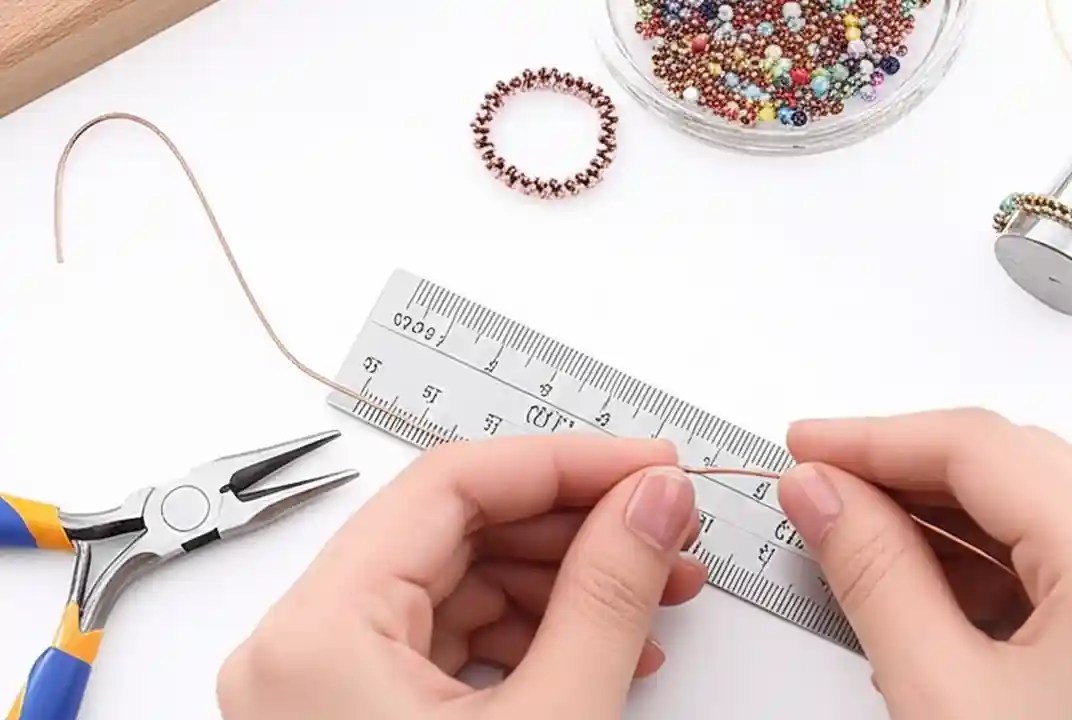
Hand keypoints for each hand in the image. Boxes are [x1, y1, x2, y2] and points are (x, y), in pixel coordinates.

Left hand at [216, 435, 705, 719]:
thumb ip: (606, 597)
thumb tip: (652, 503)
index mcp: (318, 635)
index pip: (449, 486)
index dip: (563, 462)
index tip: (647, 464)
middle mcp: (303, 648)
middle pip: (450, 529)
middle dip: (570, 521)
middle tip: (660, 523)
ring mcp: (325, 683)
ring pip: (454, 582)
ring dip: (559, 576)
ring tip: (653, 586)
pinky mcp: (358, 715)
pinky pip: (450, 638)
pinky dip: (530, 630)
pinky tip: (604, 640)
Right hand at [779, 409, 1071, 719]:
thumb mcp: (940, 696)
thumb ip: (871, 571)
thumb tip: (820, 490)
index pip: (983, 449)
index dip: (876, 437)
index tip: (806, 445)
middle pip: (1018, 462)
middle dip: (907, 467)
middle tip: (820, 484)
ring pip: (1044, 497)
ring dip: (946, 506)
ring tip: (859, 525)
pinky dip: (993, 548)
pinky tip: (926, 566)